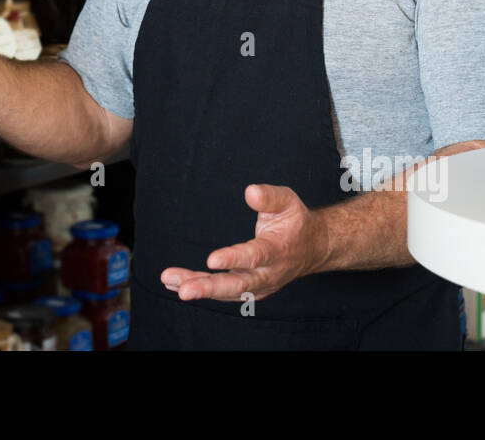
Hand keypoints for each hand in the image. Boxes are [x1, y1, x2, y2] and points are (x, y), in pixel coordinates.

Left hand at [161, 184, 327, 302]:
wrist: (312, 248)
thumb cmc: (295, 222)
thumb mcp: (288, 201)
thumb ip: (269, 197)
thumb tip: (250, 191)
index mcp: (277, 251)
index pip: (254, 257)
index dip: (233, 259)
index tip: (211, 260)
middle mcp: (267, 274)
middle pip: (238, 285)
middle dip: (209, 288)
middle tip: (184, 290)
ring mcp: (259, 285)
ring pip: (227, 292)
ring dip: (199, 288)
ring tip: (172, 282)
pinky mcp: (250, 290)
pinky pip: (224, 293)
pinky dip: (202, 289)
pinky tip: (177, 284)